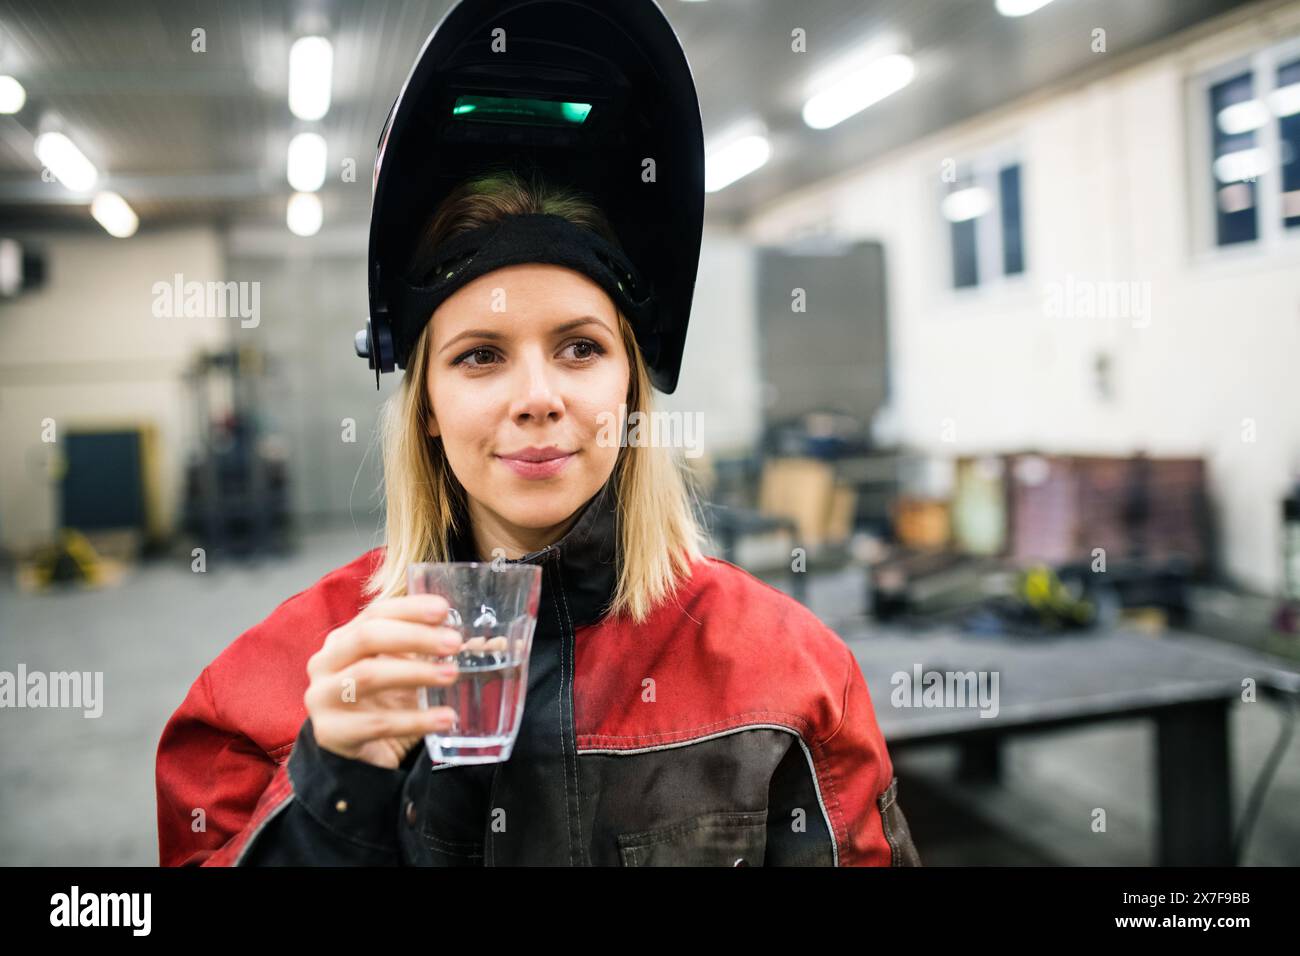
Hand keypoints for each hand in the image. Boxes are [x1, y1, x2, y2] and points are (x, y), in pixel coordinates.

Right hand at [304, 594, 462, 768]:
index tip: (444, 610)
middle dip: (415, 636)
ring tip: (452, 675)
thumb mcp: (402, 672)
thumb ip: (425, 653)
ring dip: (416, 673)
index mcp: (343, 639)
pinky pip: (377, 723)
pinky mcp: (330, 732)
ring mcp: (322, 697)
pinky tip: (445, 718)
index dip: (410, 609)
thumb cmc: (381, 704)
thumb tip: (476, 641)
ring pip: (369, 675)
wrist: (356, 757)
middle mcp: (326, 662)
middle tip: (454, 643)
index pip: (375, 613)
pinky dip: (416, 720)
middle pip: (368, 637)